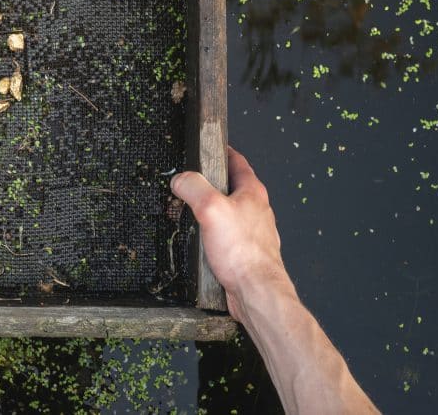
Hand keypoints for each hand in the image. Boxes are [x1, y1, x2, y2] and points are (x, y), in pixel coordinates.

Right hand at [170, 146, 289, 320]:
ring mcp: (252, 231)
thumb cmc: (243, 253)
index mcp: (252, 193)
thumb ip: (193, 188)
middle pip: (232, 187)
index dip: (223, 151)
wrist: (256, 291)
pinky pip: (227, 234)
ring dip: (211, 210)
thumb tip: (181, 179)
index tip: (211, 146)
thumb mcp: (210, 209)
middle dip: (211, 183)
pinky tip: (201, 241)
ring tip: (191, 212)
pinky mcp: (245, 251)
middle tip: (190, 182)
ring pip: (229, 212)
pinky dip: (212, 232)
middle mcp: (256, 210)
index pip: (238, 162)